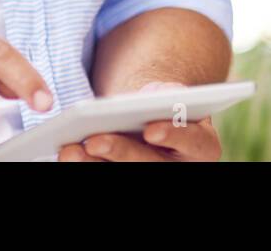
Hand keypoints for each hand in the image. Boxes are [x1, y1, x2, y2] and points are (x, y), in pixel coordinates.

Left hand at [57, 80, 221, 161]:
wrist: (155, 118)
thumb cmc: (165, 104)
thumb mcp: (170, 93)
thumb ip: (167, 95)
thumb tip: (155, 97)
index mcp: (202, 144)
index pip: (193, 141)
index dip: (173, 134)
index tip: (151, 130)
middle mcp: (181, 167)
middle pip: (151, 164)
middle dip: (121, 151)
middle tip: (95, 141)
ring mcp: (154, 175)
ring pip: (126, 173)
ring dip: (94, 164)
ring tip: (70, 149)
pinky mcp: (130, 176)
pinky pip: (107, 173)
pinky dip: (87, 165)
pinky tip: (68, 154)